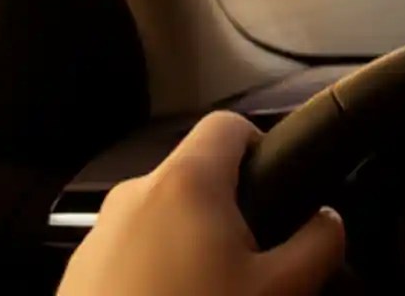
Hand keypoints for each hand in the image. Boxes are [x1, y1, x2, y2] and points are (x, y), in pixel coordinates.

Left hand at [58, 111, 345, 295]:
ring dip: (192, 244)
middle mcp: (135, 194)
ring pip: (164, 217)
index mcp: (185, 183)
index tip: (279, 192)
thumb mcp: (281, 291)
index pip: (229, 124)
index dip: (263, 146)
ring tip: (211, 292)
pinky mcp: (77, 273)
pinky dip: (157, 271)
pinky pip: (132, 252)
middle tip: (254, 263)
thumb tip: (327, 221)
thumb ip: (320, 243)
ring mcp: (98, 235)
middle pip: (197, 176)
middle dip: (230, 211)